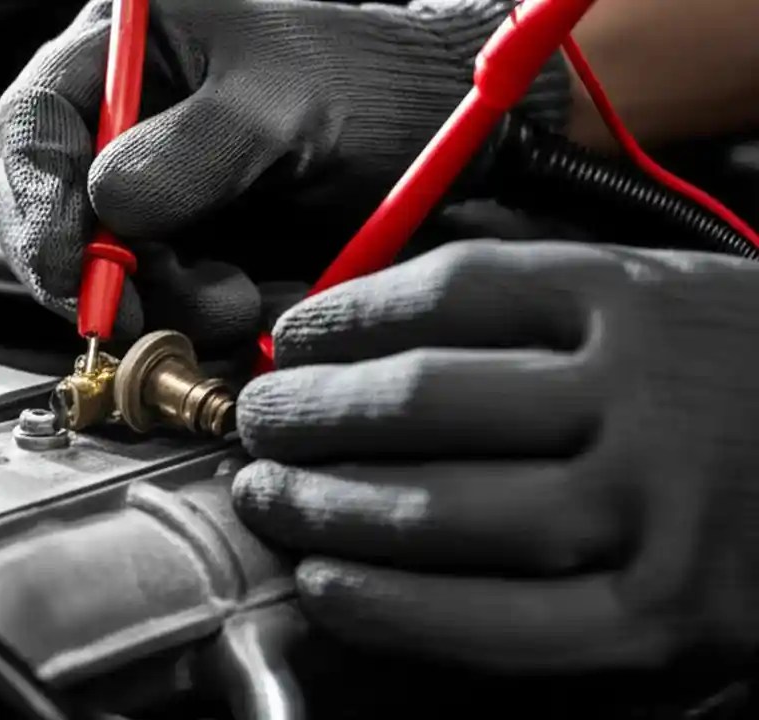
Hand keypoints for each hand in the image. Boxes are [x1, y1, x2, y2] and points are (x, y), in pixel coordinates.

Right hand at [0, 0, 570, 348]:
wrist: (437, 135)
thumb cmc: (369, 85)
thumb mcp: (280, 102)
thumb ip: (188, 151)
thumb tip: (107, 213)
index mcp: (124, 44)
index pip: (33, 122)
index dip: (32, 200)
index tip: (69, 269)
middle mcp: (119, 112)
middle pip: (45, 204)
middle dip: (92, 270)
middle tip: (138, 315)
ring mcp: (148, 179)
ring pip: (102, 264)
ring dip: (159, 301)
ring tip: (239, 300)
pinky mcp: (182, 236)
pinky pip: (155, 293)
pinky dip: (193, 314)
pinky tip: (251, 301)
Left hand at [233, 239, 758, 671]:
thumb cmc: (736, 374)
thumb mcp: (657, 296)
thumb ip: (526, 296)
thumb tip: (360, 314)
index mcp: (635, 303)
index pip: (449, 295)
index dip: (344, 318)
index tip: (291, 336)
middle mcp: (639, 403)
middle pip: (423, 403)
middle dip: (308, 413)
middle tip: (259, 420)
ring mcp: (650, 517)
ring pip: (437, 514)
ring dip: (323, 508)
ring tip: (268, 495)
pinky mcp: (657, 621)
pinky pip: (491, 624)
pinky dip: (390, 608)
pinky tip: (328, 584)